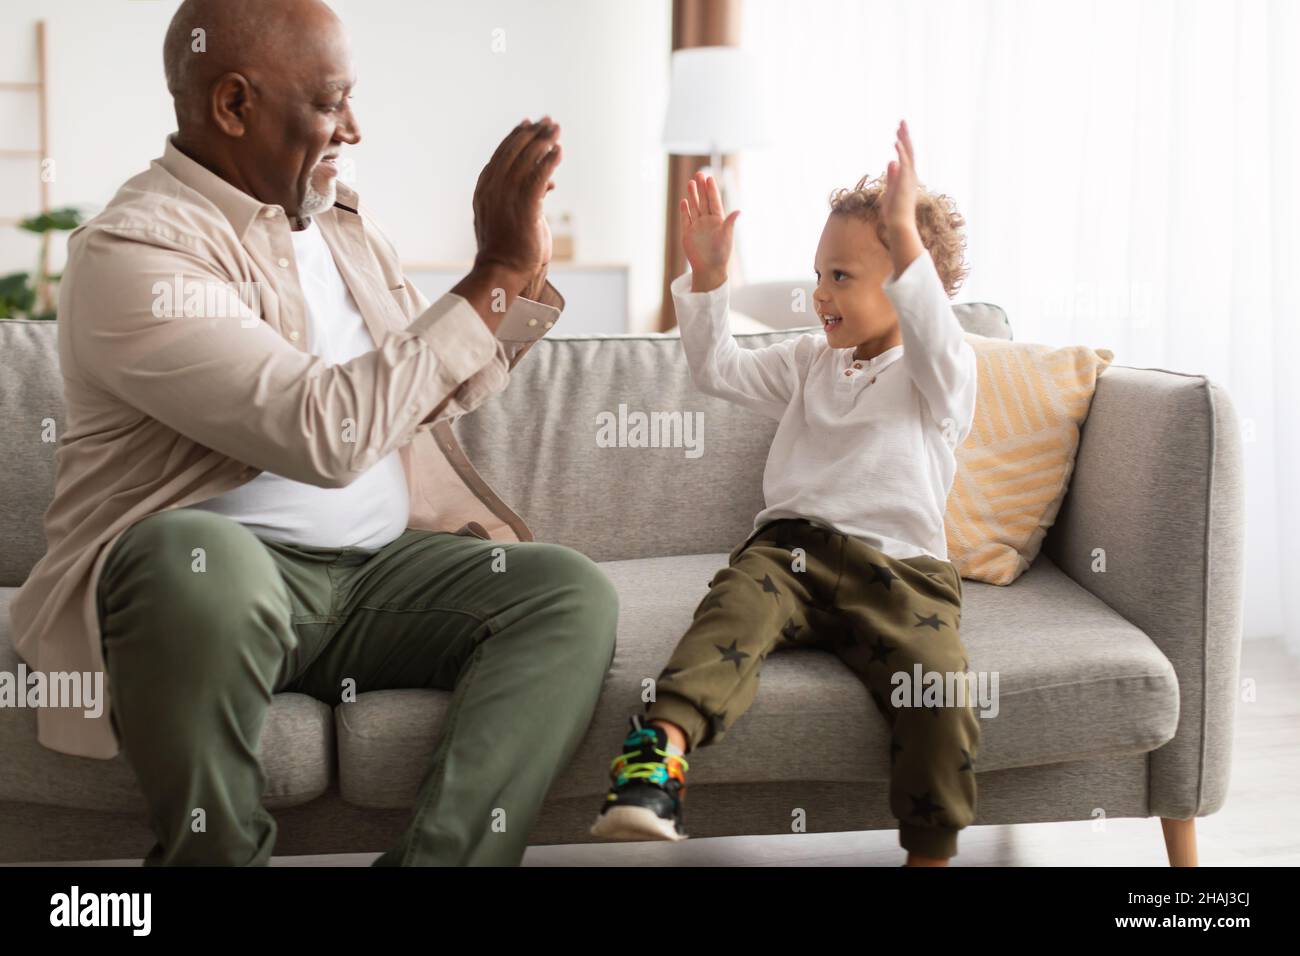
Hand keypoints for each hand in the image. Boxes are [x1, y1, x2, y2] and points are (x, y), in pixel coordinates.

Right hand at [470, 117, 561, 287]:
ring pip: (526, 160)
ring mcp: (507, 196)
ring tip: (556, 129)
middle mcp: (493, 187)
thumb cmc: (508, 248)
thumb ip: (525, 196)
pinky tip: (559, 151)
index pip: (501, 154)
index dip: (516, 136)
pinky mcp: (524, 206)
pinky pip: (538, 176)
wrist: (502, 269)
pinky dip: (549, 162)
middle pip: (514, 151)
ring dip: (543, 141)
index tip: (528, 124)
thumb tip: (548, 184)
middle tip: (548, 122)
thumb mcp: (512, 216)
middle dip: (533, 133)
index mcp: (485, 188)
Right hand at [680, 170, 739, 291]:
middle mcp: (707, 221)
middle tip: (699, 174)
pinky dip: (685, 211)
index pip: (714, 201)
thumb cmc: (721, 254)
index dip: (712, 190)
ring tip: (691, 182)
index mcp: (718, 221)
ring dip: (693, 196)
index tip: (710, 178)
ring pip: (695, 207)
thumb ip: (730, 223)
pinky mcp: (688, 233)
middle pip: (704, 201)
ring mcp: (697, 227)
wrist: (709, 269)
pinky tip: (684, 201)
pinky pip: (686, 219)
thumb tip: (739, 211)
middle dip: (702, 188)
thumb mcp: (727, 237)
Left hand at [880, 119, 918, 234]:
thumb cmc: (894, 212)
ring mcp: (909, 178)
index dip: (903, 144)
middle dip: (905, 136)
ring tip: (899, 126)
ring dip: (904, 139)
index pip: (907, 157)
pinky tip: (896, 141)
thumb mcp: (890, 190)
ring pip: (908, 154)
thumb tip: (891, 161)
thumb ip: (891, 176)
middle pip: (910, 151)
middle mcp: (911, 176)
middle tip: (901, 121)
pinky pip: (905, 163)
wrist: (899, 225)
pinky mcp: (905, 182)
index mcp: (908, 178)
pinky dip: (901, 151)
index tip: (897, 132)